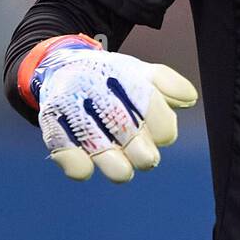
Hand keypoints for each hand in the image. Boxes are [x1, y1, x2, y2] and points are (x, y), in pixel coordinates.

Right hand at [18, 34, 198, 181]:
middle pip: (122, 124)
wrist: (60, 67)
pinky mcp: (51, 124)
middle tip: (149, 160)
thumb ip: (166, 84)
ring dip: (113, 165)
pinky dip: (78, 166)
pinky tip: (87, 169)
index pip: (148, 100)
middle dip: (141, 150)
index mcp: (121, 72)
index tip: (164, 137)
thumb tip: (189, 99)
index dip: (162, 125)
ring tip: (124, 172)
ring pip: (94, 141)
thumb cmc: (111, 78)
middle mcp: (93, 85)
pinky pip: (64, 150)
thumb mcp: (140, 73)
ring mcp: (70, 105)